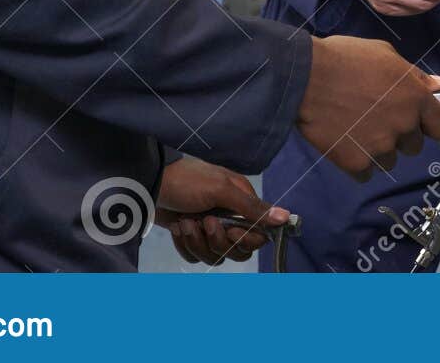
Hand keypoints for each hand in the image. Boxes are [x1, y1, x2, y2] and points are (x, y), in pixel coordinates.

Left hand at [154, 155, 290, 264]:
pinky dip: (184, 244)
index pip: (258, 237)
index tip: (231, 230)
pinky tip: (178, 227)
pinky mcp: (192, 238)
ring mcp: (210, 230)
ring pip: (215, 255)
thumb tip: (287, 217)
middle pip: (237, 251)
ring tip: (185, 222)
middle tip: (204, 222)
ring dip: (197, 241)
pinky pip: (195, 256)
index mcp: (242, 204)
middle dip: (217, 241)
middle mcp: (230, 219)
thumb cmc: (190, 182)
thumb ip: (253, 208)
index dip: (246, 239)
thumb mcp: (222, 190)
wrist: (152, 184)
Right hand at [297, 34, 439, 181]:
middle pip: (414, 146)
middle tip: (376, 119)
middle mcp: (404, 126)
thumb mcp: (386, 54)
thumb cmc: (345, 58)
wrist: (305, 77)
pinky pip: (366, 172)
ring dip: (378, 150)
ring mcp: (382, 147)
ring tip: (356, 130)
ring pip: (389, 160)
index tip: (419, 124)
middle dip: (399, 136)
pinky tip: (344, 143)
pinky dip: (357, 162)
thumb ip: (415, 75)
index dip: (430, 126)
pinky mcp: (357, 163)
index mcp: (417, 98)